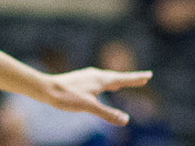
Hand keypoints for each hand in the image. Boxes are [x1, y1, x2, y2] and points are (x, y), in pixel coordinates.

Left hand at [38, 67, 152, 125]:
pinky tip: (103, 85)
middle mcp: (95, 75)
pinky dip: (108, 82)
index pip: (123, 79)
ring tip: (126, 82)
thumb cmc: (66, 97)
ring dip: (119, 80)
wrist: (45, 88)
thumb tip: (126, 120)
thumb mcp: (89, 107)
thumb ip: (107, 114)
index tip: (149, 75)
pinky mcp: (80, 80)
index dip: (136, 79)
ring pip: (107, 78)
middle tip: (144, 78)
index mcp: (100, 80)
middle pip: (117, 77)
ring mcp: (87, 76)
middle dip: (130, 79)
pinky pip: (99, 80)